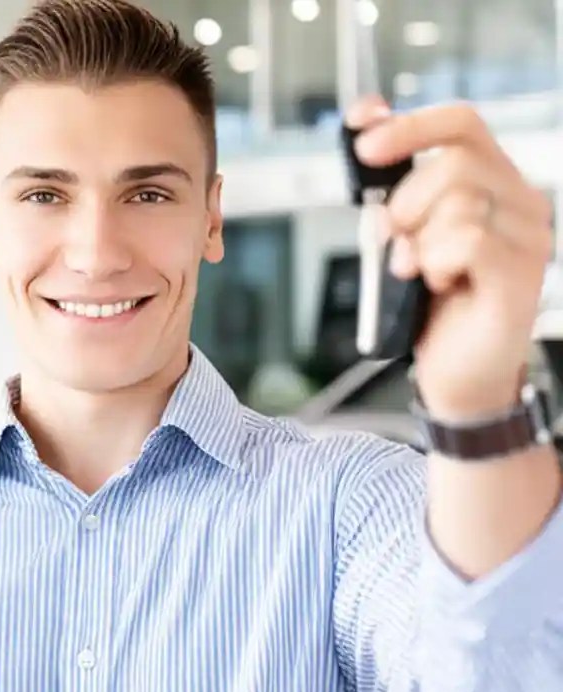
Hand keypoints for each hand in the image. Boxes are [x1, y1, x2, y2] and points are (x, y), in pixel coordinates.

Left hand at [349, 97, 554, 418]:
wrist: (456, 372)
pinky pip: (468, 241)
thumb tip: (366, 116)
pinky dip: (435, 261)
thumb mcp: (401, 233)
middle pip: (455, 162)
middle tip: (396, 240)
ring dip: (419, 241)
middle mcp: (520, 202)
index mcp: (493, 182)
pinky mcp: (520, 276)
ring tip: (421, 271)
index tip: (364, 143)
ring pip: (460, 202)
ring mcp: (529, 238)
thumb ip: (390, 182)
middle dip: (406, 201)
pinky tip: (436, 282)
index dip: (409, 125)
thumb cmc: (430, 302)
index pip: (462, 123)